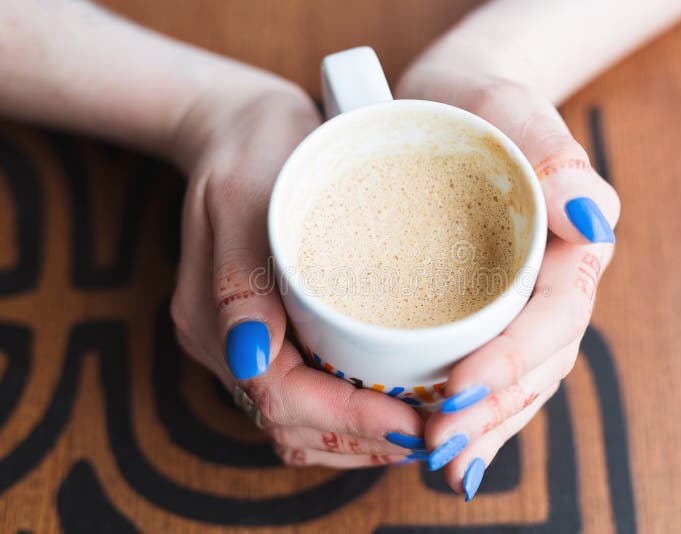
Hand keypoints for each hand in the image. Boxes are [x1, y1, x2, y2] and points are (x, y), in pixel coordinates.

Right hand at [169, 78, 424, 467]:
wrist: (236, 125)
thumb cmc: (249, 148)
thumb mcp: (242, 197)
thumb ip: (239, 280)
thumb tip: (251, 357)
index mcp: (212, 320)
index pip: (280, 400)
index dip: (350, 421)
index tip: (415, 422)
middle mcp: (225, 345)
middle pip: (293, 426)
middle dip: (366, 440)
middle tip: (437, 432)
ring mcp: (245, 345)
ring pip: (301, 425)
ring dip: (362, 439)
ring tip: (424, 427)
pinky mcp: (270, 334)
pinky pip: (309, 396)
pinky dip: (352, 414)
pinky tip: (395, 403)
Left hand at [398, 76, 619, 497]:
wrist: (453, 106)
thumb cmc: (480, 104)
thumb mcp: (512, 109)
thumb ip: (554, 154)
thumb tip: (590, 218)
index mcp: (572, 242)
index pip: (553, 313)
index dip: (512, 357)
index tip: (458, 387)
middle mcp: (555, 282)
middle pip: (540, 361)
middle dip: (491, 409)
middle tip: (438, 444)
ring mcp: (525, 303)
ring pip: (522, 380)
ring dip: (485, 427)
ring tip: (444, 464)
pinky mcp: (490, 312)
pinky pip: (494, 370)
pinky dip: (477, 412)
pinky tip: (448, 446)